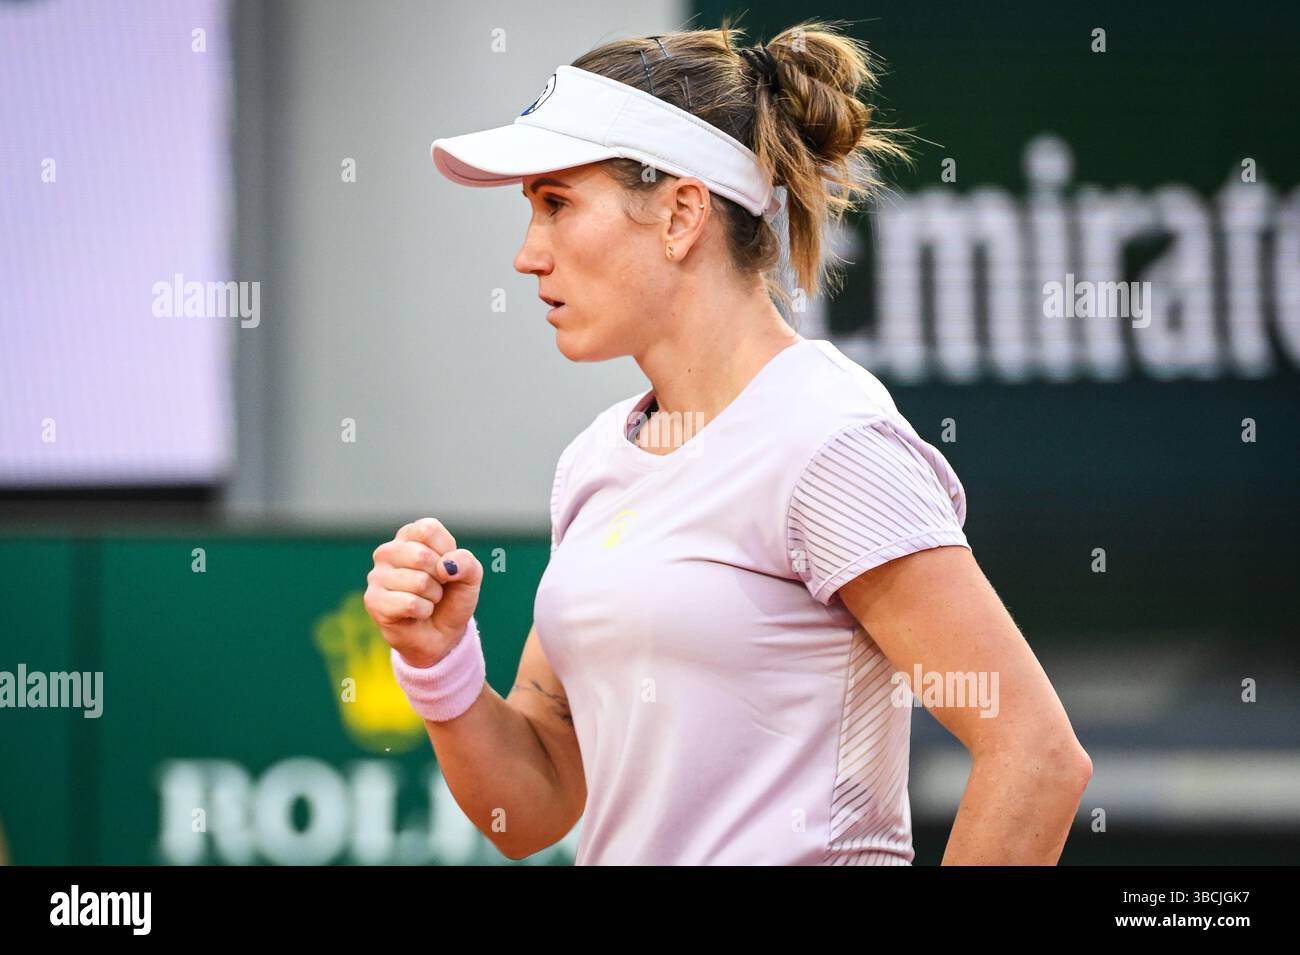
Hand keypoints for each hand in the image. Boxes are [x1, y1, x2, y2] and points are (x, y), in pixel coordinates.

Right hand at [364, 517, 482, 666]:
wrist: (442, 635)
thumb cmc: (452, 598)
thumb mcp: (470, 577)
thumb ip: (467, 562)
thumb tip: (445, 566)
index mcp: (410, 535)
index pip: (428, 530)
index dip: (447, 552)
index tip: (446, 568)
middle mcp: (389, 551)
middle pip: (422, 555)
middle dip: (440, 578)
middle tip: (437, 588)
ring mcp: (377, 575)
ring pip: (418, 582)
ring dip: (433, 597)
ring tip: (427, 600)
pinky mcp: (373, 600)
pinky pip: (409, 603)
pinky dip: (424, 611)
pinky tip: (417, 613)